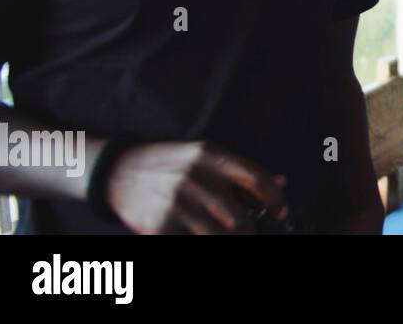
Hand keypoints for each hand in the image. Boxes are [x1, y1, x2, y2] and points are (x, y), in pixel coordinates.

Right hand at [104, 141, 287, 234]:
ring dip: (227, 239)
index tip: (281, 213)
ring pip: (220, 237)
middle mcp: (195, 178)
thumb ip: (242, 171)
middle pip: (240, 219)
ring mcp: (176, 204)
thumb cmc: (172, 165)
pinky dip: (200, 241)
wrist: (121, 171)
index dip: (276, 200)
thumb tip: (281, 183)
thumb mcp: (205, 157)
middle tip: (246, 232)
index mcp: (212, 157)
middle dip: (248, 232)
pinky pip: (193, 244)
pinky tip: (198, 235)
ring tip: (222, 232)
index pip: (257, 179)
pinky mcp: (159, 228)